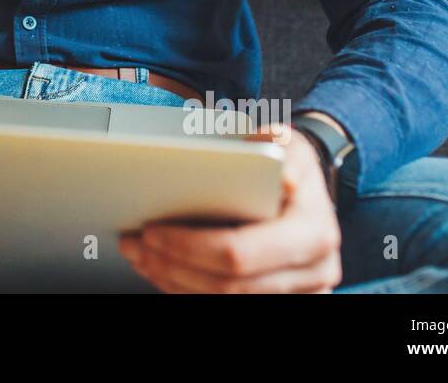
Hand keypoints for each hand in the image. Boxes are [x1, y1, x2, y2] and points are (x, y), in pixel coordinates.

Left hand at [118, 121, 342, 292]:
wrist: (307, 189)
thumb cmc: (289, 164)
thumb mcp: (288, 143)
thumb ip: (279, 149)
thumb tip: (284, 177)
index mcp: (312, 233)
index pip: (239, 253)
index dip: (189, 246)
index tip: (152, 231)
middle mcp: (312, 271)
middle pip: (227, 285)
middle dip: (172, 266)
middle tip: (135, 245)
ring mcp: (300, 292)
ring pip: (223, 300)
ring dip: (173, 280)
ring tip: (141, 256)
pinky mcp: (278, 298)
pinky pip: (226, 302)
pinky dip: (187, 288)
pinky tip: (163, 270)